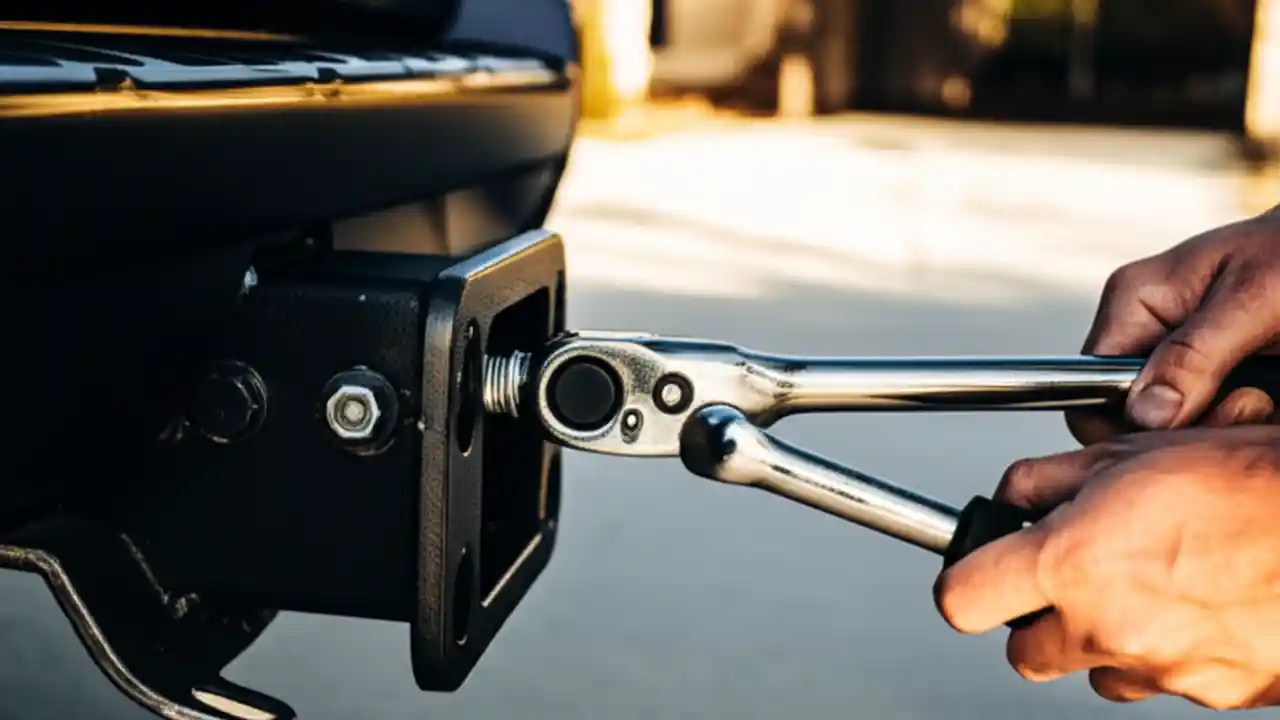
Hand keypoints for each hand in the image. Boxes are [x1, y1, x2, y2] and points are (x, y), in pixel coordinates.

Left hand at [934, 426, 1279, 708]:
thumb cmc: (1248, 483)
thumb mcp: (1130, 454)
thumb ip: (1047, 480)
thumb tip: (1012, 497)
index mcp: (1072, 566)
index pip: (962, 601)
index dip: (966, 582)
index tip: (981, 571)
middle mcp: (1108, 629)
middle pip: (1025, 652)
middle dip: (1040, 617)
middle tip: (1076, 577)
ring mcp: (1162, 670)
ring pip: (1098, 671)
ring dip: (1107, 637)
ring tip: (1154, 583)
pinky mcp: (1213, 695)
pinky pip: (1166, 680)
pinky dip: (1171, 650)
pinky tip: (1202, 603)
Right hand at [1069, 210, 1279, 443]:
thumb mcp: (1254, 300)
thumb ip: (1195, 355)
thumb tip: (1143, 415)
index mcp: (1133, 303)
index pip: (1086, 386)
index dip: (1126, 423)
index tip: (1190, 427)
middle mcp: (1143, 333)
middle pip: (1126, 414)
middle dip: (1183, 427)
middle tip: (1250, 405)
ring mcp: (1175, 356)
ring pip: (1167, 426)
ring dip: (1217, 428)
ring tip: (1267, 400)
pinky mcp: (1208, 375)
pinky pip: (1202, 420)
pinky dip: (1236, 423)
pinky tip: (1269, 402)